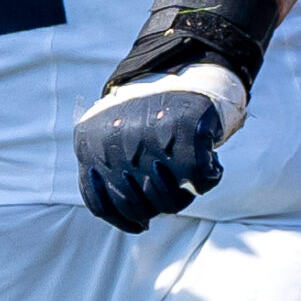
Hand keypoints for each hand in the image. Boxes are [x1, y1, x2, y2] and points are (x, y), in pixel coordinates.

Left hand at [73, 64, 245, 232]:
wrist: (178, 76)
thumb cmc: (142, 119)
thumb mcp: (108, 138)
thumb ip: (105, 173)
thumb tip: (131, 220)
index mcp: (92, 145)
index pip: (102, 204)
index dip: (124, 220)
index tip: (140, 223)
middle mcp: (119, 144)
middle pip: (137, 207)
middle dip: (153, 208)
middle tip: (165, 191)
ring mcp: (153, 140)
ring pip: (169, 202)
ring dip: (181, 197)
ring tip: (183, 179)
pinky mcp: (188, 135)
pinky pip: (201, 183)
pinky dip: (207, 179)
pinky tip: (205, 165)